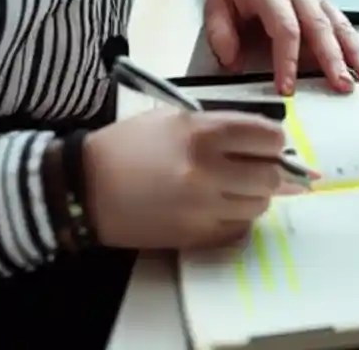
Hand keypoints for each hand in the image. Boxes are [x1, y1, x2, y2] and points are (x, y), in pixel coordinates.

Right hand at [82, 106, 313, 249]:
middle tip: (255, 167)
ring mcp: (203, 208)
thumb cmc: (128, 146)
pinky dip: (236, 217)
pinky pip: (239, 228)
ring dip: (253, 195)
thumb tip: (270, 145)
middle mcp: (208, 171)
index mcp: (203, 134)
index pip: (269, 138)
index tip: (267, 144)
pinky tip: (217, 206)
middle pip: (271, 175)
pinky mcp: (195, 237)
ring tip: (231, 186)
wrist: (84, 188)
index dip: (273, 141)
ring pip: (259, 205)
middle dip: (269, 170)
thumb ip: (223, 128)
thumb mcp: (175, 120)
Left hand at [204, 0, 358, 94]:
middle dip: (333, 60)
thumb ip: (220, 33)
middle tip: (342, 85)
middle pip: (320, 29)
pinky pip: (344, 25)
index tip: (287, 88)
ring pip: (339, 26)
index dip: (287, 60)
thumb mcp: (216, 1)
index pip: (285, 29)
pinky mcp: (326, 3)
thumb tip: (231, 63)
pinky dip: (357, 46)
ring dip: (355, 53)